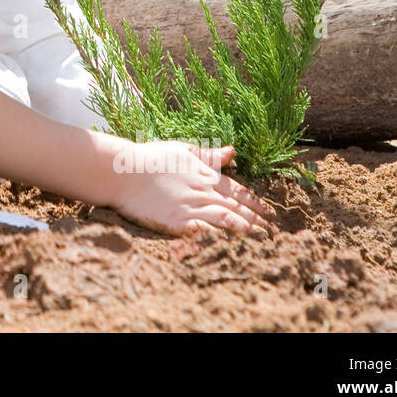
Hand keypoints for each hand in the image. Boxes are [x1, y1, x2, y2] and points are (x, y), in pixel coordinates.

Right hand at [108, 140, 272, 237]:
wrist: (123, 172)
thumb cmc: (149, 159)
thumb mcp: (181, 150)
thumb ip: (208, 154)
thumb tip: (232, 151)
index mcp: (205, 175)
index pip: (239, 192)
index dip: (256, 203)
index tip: (270, 213)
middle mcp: (204, 192)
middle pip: (238, 208)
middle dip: (258, 220)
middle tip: (273, 232)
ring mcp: (193, 208)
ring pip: (229, 220)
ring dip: (248, 231)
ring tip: (261, 240)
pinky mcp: (179, 223)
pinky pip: (208, 232)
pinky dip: (224, 239)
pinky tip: (235, 246)